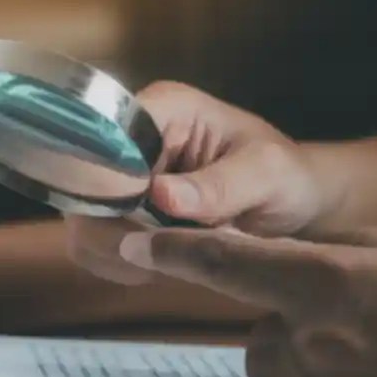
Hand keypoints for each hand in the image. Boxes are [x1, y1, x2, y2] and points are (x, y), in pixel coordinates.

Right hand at [66, 81, 330, 284]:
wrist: (294, 202)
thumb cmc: (287, 176)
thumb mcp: (268, 174)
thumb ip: (220, 185)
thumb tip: (162, 196)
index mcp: (161, 110)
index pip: (104, 138)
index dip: (110, 183)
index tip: (144, 224)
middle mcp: (126, 138)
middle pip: (82, 187)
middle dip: (118, 230)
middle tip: (166, 253)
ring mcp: (115, 177)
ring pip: (82, 222)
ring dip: (119, 252)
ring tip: (167, 262)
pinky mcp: (114, 212)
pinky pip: (91, 245)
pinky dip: (119, 264)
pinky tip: (156, 266)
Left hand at [119, 226, 376, 376]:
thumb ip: (329, 252)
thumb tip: (285, 255)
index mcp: (324, 283)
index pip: (224, 263)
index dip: (175, 253)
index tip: (133, 248)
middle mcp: (312, 343)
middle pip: (260, 341)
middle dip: (287, 333)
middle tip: (349, 321)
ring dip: (319, 366)